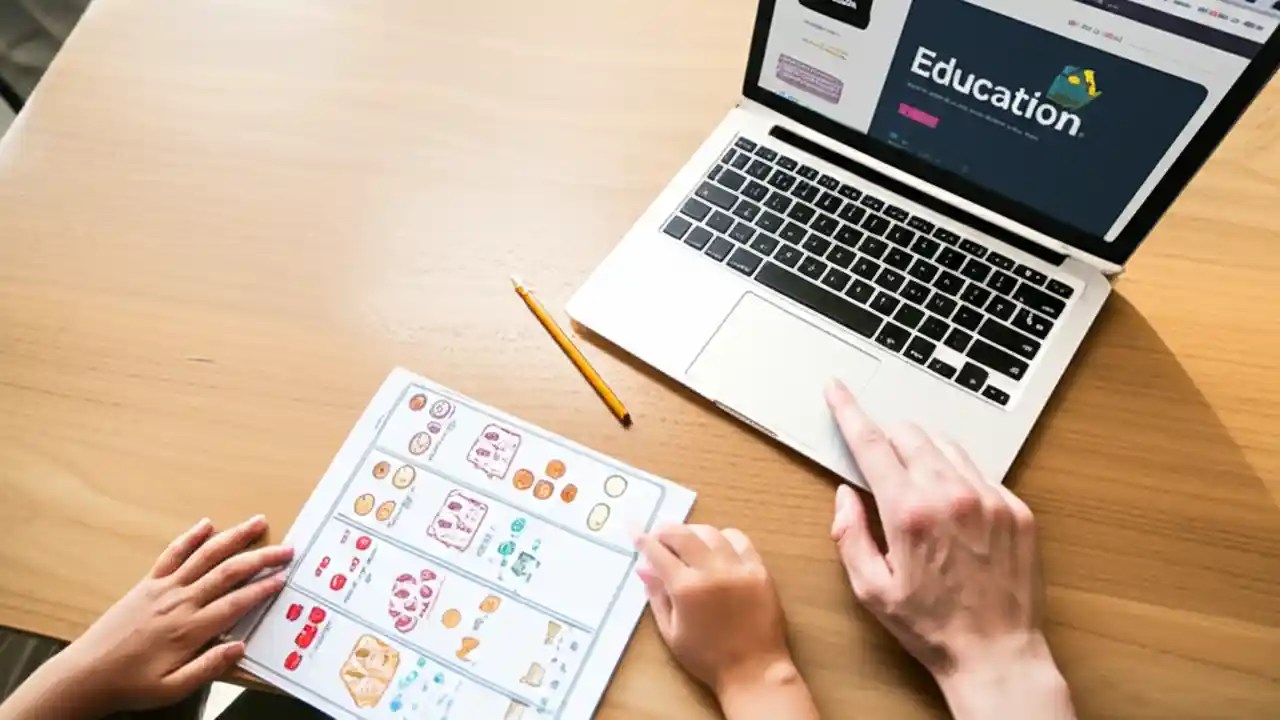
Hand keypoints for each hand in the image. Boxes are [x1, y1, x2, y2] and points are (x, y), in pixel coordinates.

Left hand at [0, 516, 291, 719]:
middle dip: (261, 558)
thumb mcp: (172, 688)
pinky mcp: (147, 584)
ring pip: (205, 556)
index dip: (263, 588)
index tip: (283, 578)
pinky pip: (172, 555)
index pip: (235, 603)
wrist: (85, 675)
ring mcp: (162, 589)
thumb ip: (207, 668)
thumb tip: (239, 647)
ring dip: (233, 538)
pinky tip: (206, 524)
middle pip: (228, 572)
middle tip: (287, 548)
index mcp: (189, 629)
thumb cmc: (130, 685)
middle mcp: (179, 602)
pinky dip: (190, 538)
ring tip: (257, 522)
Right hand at [635, 525, 817, 719]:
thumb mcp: (672, 632)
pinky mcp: (760, 570)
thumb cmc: (707, 657)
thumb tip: (643, 567)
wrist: (753, 670)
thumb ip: (657, 597)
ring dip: (693, 531)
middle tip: (658, 535)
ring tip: (685, 540)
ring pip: (711, 533)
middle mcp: (712, 571)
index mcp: (687, 589)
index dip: (642, 537)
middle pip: (683, 534)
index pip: (658, 552)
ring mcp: (739, 568)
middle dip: (665, 530)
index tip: (633, 526)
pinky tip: (717, 546)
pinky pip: (740, 540)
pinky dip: (723, 537)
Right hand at [826, 381, 1074, 719]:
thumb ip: (849, 533)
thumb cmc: (931, 628)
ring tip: (918, 489)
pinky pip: (981, 473)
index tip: (837, 389)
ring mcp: (990, 499)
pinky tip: (955, 512)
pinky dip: (959, 478)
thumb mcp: (870, 589)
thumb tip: (845, 495)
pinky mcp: (1017, 509)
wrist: (997, 653)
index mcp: (909, 512)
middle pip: (911, 435)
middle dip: (889, 437)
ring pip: (948, 446)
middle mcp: (952, 495)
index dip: (849, 411)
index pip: (871, 444)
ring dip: (925, 453)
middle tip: (881, 461)